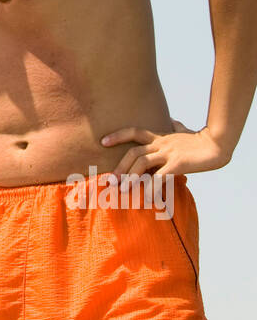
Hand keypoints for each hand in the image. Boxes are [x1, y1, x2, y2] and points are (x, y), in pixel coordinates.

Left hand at [100, 121, 230, 176]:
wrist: (217, 145)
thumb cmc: (201, 141)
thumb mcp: (185, 131)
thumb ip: (176, 128)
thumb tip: (173, 121)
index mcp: (160, 137)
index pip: (134, 132)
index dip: (117, 135)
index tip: (102, 141)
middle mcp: (161, 144)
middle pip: (134, 152)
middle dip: (120, 166)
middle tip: (111, 180)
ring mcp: (169, 153)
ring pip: (143, 162)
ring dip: (130, 176)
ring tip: (123, 189)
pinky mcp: (178, 163)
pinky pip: (160, 176)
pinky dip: (151, 187)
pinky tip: (147, 198)